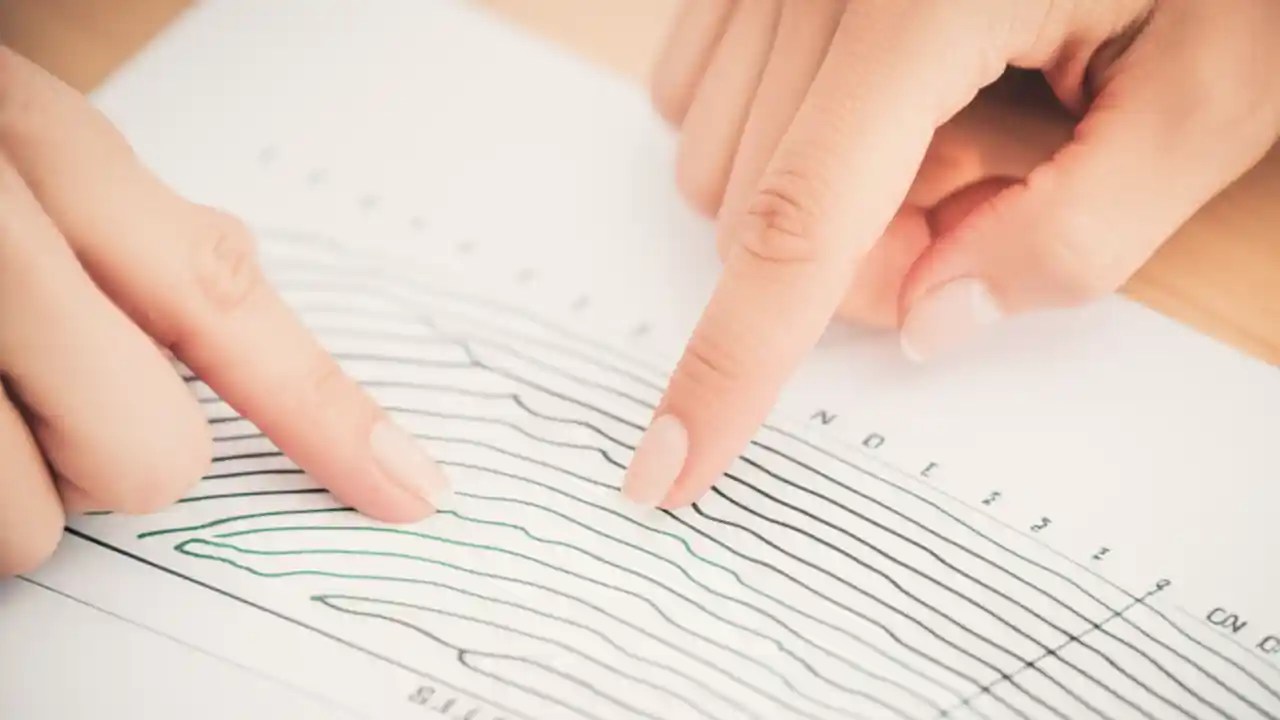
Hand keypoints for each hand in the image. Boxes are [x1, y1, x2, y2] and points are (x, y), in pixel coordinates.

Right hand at [0, 49, 450, 575]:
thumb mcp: (42, 156)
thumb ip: (160, 251)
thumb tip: (274, 350)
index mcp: (38, 162)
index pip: (225, 308)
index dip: (331, 417)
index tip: (412, 489)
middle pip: (142, 460)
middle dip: (112, 450)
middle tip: (47, 388)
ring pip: (25, 531)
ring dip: (11, 486)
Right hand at [624, 0, 1279, 506]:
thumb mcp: (1213, 89)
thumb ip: (1078, 233)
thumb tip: (928, 320)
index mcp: (923, 0)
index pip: (798, 228)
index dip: (731, 368)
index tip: (670, 470)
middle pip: (757, 214)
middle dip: (862, 265)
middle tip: (978, 210)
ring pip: (716, 164)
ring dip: (816, 204)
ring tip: (939, 136)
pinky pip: (696, 93)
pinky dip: (768, 141)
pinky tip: (864, 103)